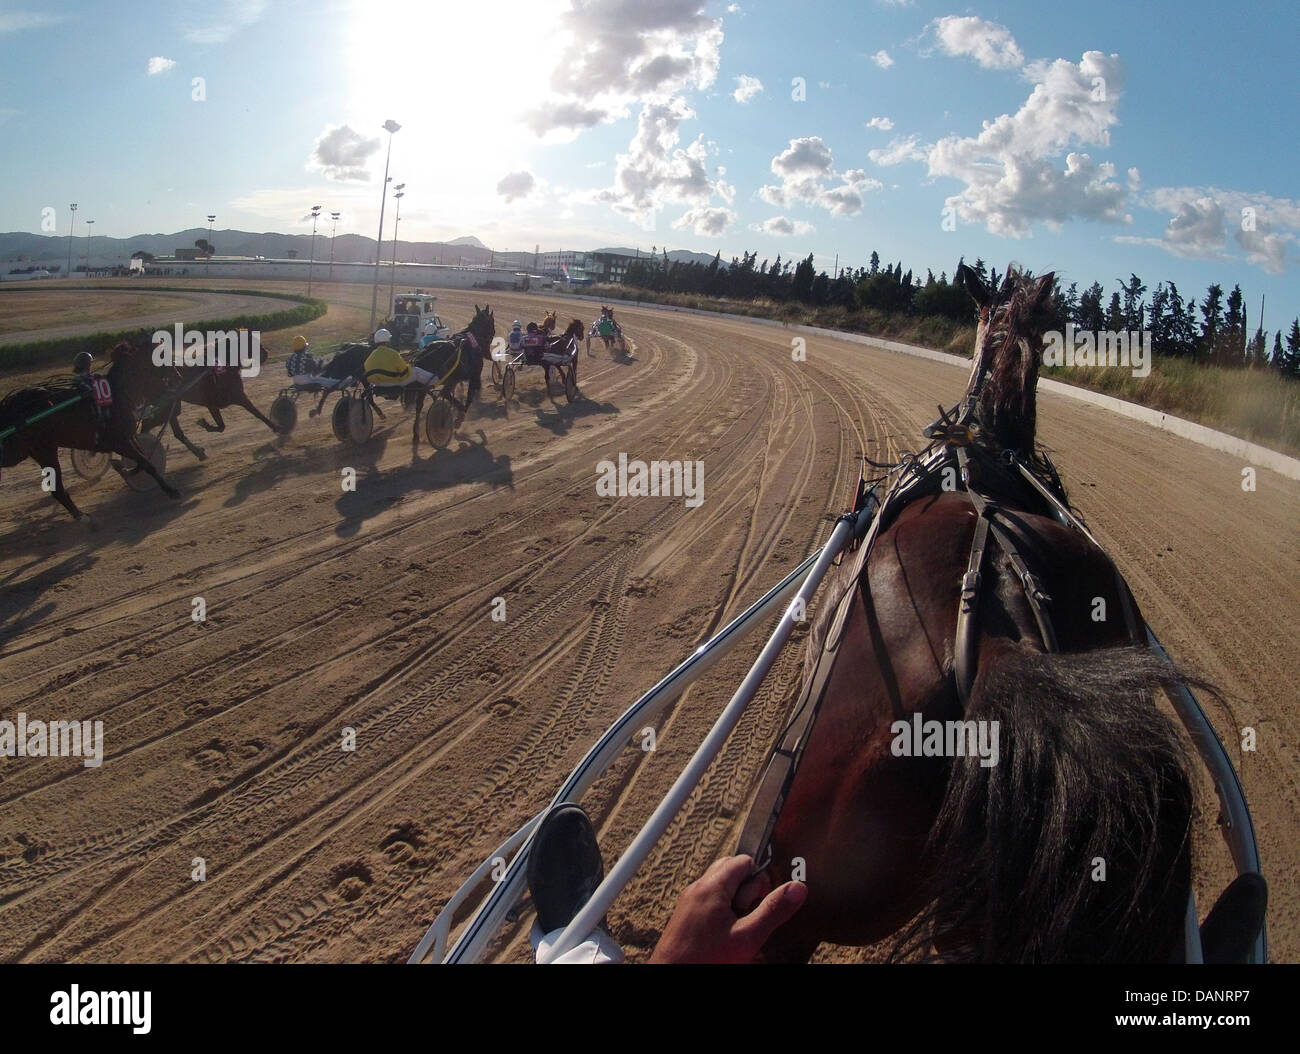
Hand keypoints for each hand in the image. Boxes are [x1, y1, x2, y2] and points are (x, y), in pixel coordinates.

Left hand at [649, 855, 806, 963]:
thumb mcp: (748, 937)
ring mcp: (689, 900)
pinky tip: (725, 933)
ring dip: (734, 900)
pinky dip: (722, 910)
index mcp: (712, 886)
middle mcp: (698, 887)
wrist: (673, 975)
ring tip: (736, 926)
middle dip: (746, 888)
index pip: (744, 861)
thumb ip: (773, 910)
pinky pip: (709, 899)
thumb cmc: (706, 960)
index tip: (759, 904)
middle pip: (731, 869)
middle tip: (748, 915)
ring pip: (720, 885)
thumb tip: (797, 888)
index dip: (759, 880)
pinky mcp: (686, 914)